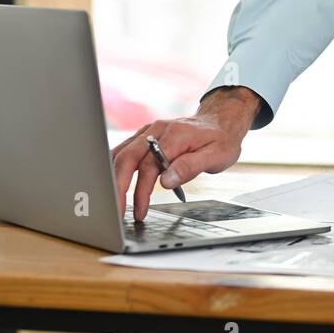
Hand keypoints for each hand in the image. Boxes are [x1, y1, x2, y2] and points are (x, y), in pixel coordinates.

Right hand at [110, 86, 261, 220]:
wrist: (219, 120)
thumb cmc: (220, 139)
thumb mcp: (216, 156)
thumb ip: (190, 167)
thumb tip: (166, 181)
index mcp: (175, 134)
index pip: (150, 165)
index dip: (141, 190)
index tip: (140, 211)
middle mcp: (157, 130)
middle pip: (127, 157)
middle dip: (118, 186)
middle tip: (117, 212)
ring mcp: (149, 131)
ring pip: (121, 153)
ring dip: (113, 178)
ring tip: (113, 202)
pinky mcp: (144, 136)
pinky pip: (124, 150)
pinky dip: (116, 168)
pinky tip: (114, 184)